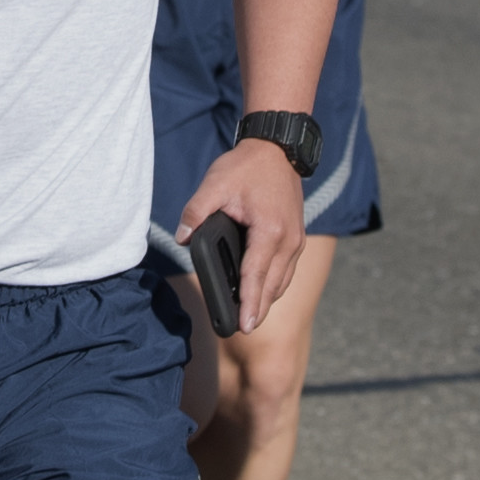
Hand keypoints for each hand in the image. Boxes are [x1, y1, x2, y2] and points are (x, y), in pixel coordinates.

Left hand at [178, 129, 309, 327]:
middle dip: (257, 310)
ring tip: (250, 318)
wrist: (277, 149)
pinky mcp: (297, 236)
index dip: (248, 303)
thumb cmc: (246, 166)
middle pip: (272, 285)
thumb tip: (182, 238)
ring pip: (282, 280)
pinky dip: (274, 285)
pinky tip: (262, 293)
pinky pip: (286, 269)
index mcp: (270, 230)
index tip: (242, 326)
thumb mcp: (215, 184)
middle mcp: (288, 240)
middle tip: (241, 330)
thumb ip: (196, 212)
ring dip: (267, 300)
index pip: (256, 275)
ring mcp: (296, 240)